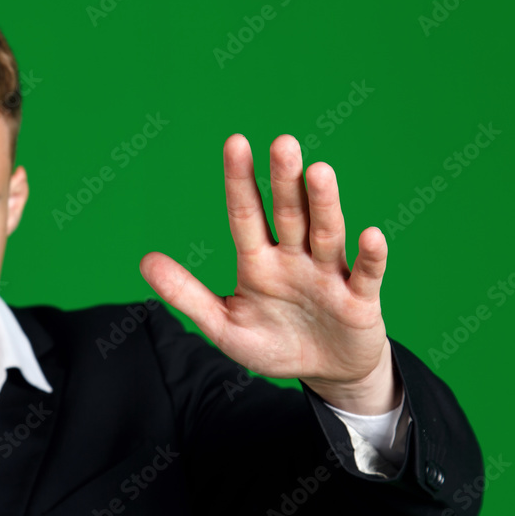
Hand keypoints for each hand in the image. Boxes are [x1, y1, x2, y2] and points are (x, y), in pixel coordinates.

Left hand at [140, 134, 397, 413]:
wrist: (324, 373)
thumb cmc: (273, 343)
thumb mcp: (223, 325)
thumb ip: (186, 294)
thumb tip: (144, 260)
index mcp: (259, 262)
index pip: (246, 214)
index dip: (240, 181)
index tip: (235, 142)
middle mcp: (295, 258)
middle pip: (289, 214)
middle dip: (285, 180)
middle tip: (283, 142)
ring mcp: (329, 275)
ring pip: (325, 234)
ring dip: (324, 204)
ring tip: (319, 172)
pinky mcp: (360, 300)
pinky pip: (366, 275)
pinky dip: (370, 256)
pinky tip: (369, 234)